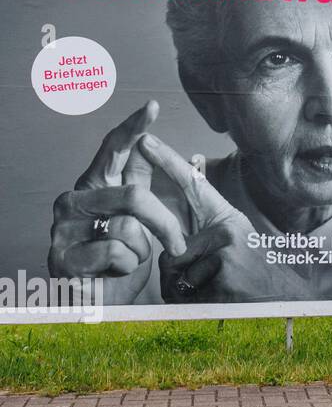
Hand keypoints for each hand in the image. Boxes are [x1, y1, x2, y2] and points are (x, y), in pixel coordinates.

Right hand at [47, 101, 185, 305]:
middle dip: (165, 224)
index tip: (153, 106)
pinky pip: (114, 253)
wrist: (102, 299)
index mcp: (95, 184)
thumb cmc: (124, 254)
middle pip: (135, 196)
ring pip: (126, 228)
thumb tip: (194, 156)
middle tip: (177, 245)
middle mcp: (73, 199)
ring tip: (129, 258)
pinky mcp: (61, 257)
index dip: (133, 127)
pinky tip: (112, 271)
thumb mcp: (143, 218)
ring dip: (141, 249)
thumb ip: (153, 186)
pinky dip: (126, 266)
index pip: (114, 148)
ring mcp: (61, 228)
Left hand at [141, 136, 312, 302]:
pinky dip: (194, 299)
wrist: (282, 301)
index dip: (167, 162)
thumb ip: (204, 227)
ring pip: (173, 269)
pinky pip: (184, 286)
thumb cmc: (251, 277)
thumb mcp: (232, 244)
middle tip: (206, 279)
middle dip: (178, 268)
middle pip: (171, 244)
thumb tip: (189, 197)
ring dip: (185, 287)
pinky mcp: (224, 267)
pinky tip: (219, 297)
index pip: (191, 186)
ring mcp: (226, 245)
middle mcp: (227, 226)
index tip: (145, 141)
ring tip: (215, 289)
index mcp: (226, 218)